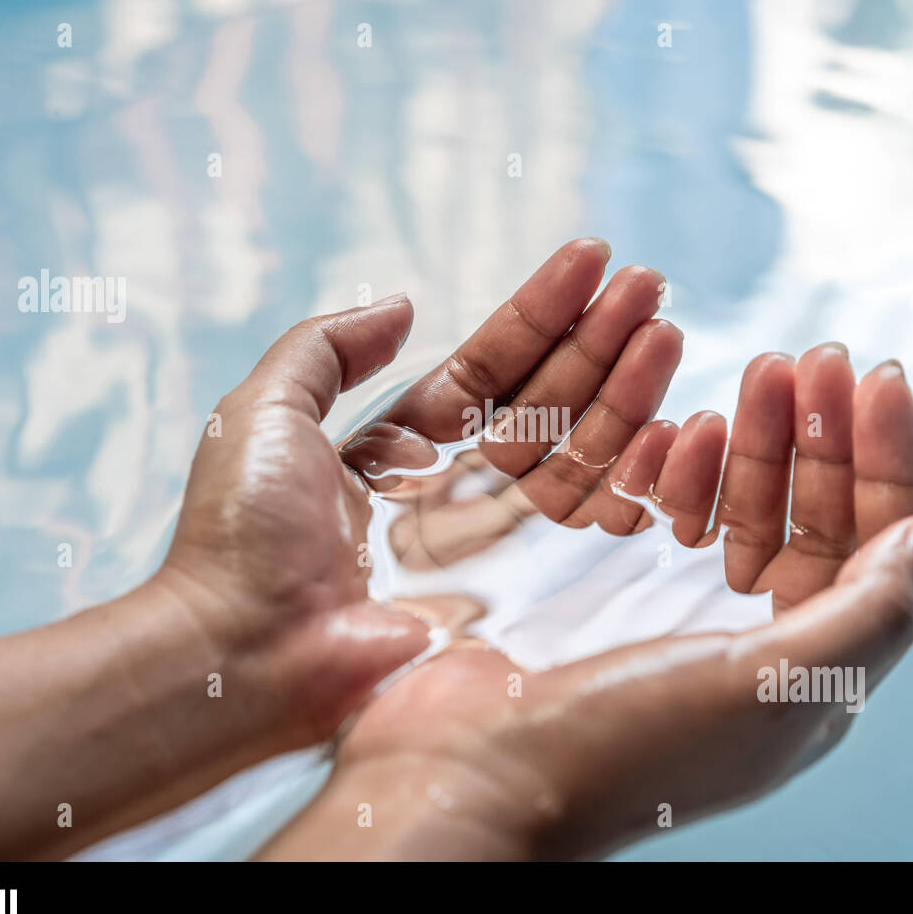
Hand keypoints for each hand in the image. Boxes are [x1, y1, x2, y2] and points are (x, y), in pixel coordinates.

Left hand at [158, 239, 681, 746]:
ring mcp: (493, 539)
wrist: (248, 653)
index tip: (593, 259)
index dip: (541, 313)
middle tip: (651, 284)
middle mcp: (455, 487)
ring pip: (576, 448)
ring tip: (664, 329)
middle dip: (598, 339)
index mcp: (403, 445)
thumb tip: (399, 302)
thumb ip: (326, 348)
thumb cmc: (245, 534)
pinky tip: (666, 420)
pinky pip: (588, 518)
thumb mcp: (265, 413)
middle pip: (545, 398)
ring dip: (624, 388)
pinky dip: (629, 469)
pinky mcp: (520, 588)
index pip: (491, 365)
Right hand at [257, 346, 912, 859]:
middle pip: (817, 514)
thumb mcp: (773, 686)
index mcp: (812, 672)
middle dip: (822, 431)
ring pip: (748, 505)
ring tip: (755, 370)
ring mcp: (687, 614)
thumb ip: (872, 610)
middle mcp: (759, 643)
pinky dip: (685, 466)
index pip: (880, 547)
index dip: (889, 460)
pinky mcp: (620, 590)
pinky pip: (674, 511)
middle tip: (812, 355)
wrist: (475, 771)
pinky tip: (685, 431)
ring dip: (759, 435)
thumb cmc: (624, 747)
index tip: (877, 377)